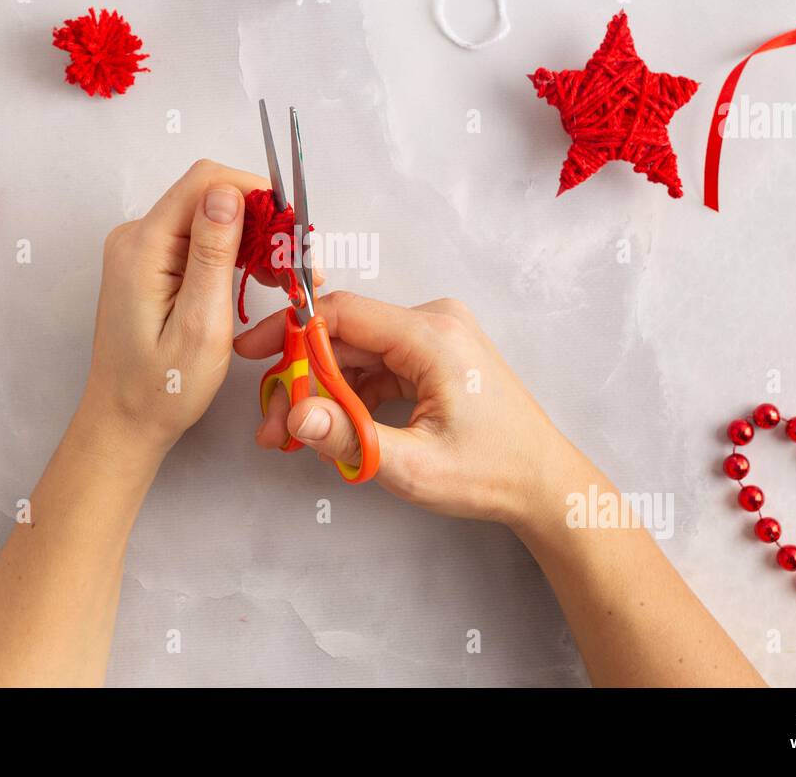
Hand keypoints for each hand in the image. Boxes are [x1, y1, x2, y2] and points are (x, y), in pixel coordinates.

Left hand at [75, 160, 267, 464]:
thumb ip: (213, 253)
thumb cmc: (162, 387)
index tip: (293, 232)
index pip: (205, 182)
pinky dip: (237, 254)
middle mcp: (137, 237)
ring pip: (212, 217)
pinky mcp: (152, 264)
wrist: (125, 421)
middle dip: (262, 222)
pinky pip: (202, 239)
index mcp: (143, 246)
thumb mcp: (200, 323)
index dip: (257, 195)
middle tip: (299, 266)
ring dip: (254, 240)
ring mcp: (143, 249)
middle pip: (211, 197)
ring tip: (286, 280)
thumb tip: (228, 191)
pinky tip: (260, 280)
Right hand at [233, 291, 571, 525]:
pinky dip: (348, 392)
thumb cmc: (491, 473)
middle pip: (344, 335)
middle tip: (272, 425)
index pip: (342, 313)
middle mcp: (434, 322)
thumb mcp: (413, 466)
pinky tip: (329, 426)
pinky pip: (376, 362)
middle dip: (301, 377)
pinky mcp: (434, 354)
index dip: (289, 331)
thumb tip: (294, 415)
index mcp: (433, 336)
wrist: (543, 483)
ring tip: (292, 435)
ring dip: (321, 389)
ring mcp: (435, 336)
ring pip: (356, 351)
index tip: (251, 354)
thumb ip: (348, 437)